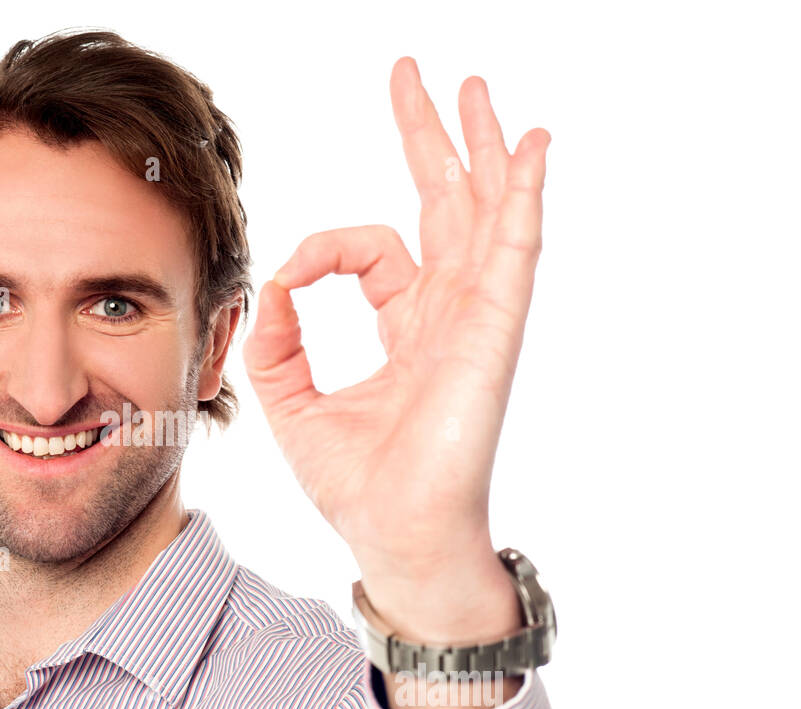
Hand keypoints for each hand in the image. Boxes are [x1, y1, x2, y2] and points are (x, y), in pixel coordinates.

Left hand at [243, 57, 549, 642]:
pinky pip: (513, 251)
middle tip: (420, 80)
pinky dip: (522, 196)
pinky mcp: (494, 333)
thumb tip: (271, 287)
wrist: (394, 535)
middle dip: (433, 142)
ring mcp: (478, 320)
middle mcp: (450, 315)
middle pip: (447, 207)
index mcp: (410, 328)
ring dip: (483, 150)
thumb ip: (278, 343)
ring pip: (486, 214)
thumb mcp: (293, 404)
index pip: (377, 251)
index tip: (291, 273)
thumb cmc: (358, 485)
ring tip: (477, 90)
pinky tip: (528, 148)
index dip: (327, 247)